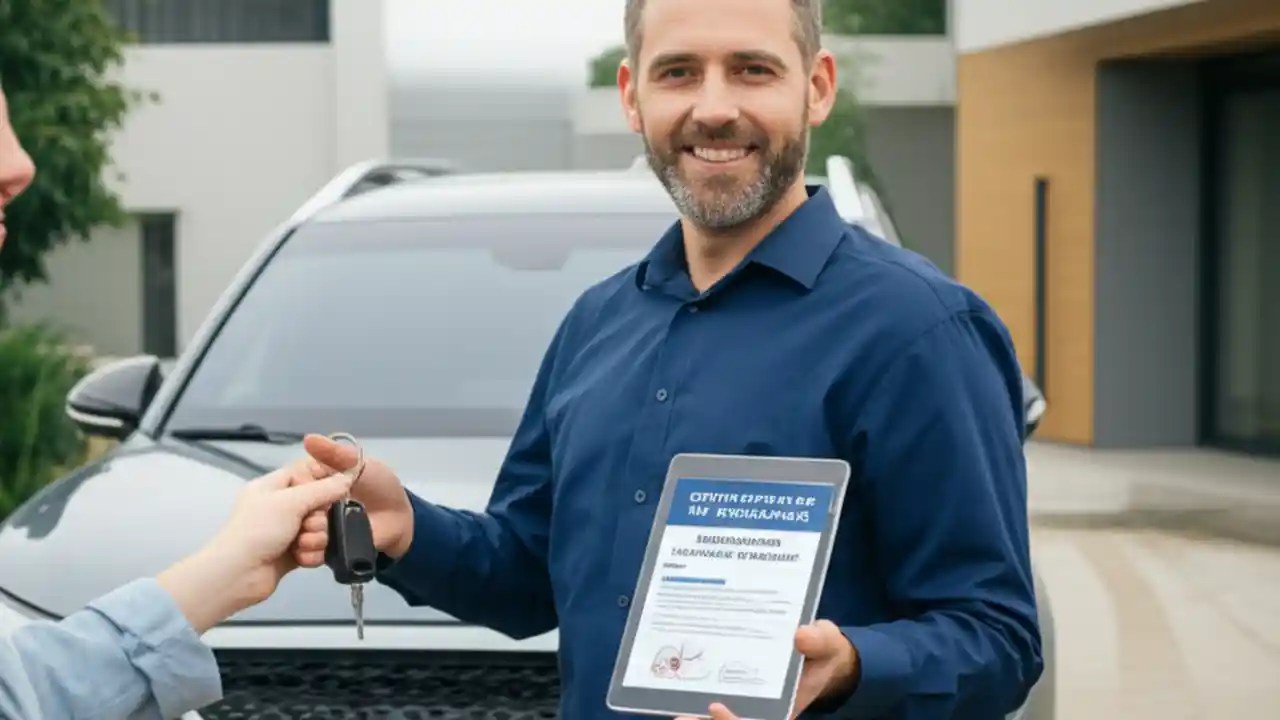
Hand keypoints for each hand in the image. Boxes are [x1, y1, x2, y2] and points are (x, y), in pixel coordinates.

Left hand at [156, 461, 353, 632]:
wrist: (238, 574)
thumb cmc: (259, 529)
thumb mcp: (290, 501)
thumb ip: (323, 489)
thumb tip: (347, 477)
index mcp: (273, 487)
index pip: (305, 472)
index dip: (322, 479)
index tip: (337, 488)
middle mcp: (281, 507)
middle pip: (318, 503)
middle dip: (319, 517)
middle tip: (308, 524)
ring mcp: (287, 531)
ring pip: (320, 528)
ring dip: (315, 538)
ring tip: (301, 545)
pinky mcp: (293, 553)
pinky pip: (316, 548)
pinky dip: (311, 554)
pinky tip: (300, 558)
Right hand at [293, 433, 414, 563]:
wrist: (399, 519)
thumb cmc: (380, 486)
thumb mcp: (359, 465)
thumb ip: (336, 454)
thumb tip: (308, 438)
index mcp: (315, 481)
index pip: (293, 482)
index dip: (298, 486)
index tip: (308, 488)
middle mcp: (309, 505)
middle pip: (291, 510)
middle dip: (302, 512)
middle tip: (321, 512)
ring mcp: (314, 528)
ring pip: (296, 533)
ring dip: (306, 532)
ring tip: (324, 529)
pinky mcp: (322, 548)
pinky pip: (306, 553)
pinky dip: (308, 552)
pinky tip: (319, 546)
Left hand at [675, 620, 858, 719]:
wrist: (818, 648)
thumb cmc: (823, 649)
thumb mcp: (827, 644)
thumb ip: (819, 642)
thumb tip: (802, 636)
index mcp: (784, 705)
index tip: (716, 708)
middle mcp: (762, 707)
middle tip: (683, 717)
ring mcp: (748, 699)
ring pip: (718, 717)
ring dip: (698, 717)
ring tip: (676, 713)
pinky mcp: (737, 686)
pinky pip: (714, 696)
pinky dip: (696, 695)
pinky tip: (675, 686)